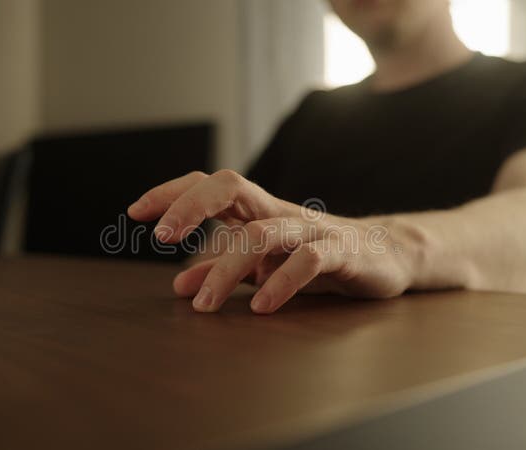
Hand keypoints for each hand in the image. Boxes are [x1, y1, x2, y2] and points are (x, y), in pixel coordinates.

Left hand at [128, 170, 417, 313]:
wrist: (390, 256)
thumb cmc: (321, 257)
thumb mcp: (265, 265)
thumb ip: (223, 271)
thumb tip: (178, 285)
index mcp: (260, 211)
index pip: (210, 186)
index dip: (172, 193)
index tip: (135, 213)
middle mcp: (281, 212)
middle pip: (231, 186)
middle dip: (190, 205)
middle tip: (160, 237)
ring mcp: (312, 229)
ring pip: (263, 232)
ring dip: (226, 267)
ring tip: (201, 304)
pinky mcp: (342, 252)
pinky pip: (308, 260)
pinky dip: (280, 282)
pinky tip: (260, 307)